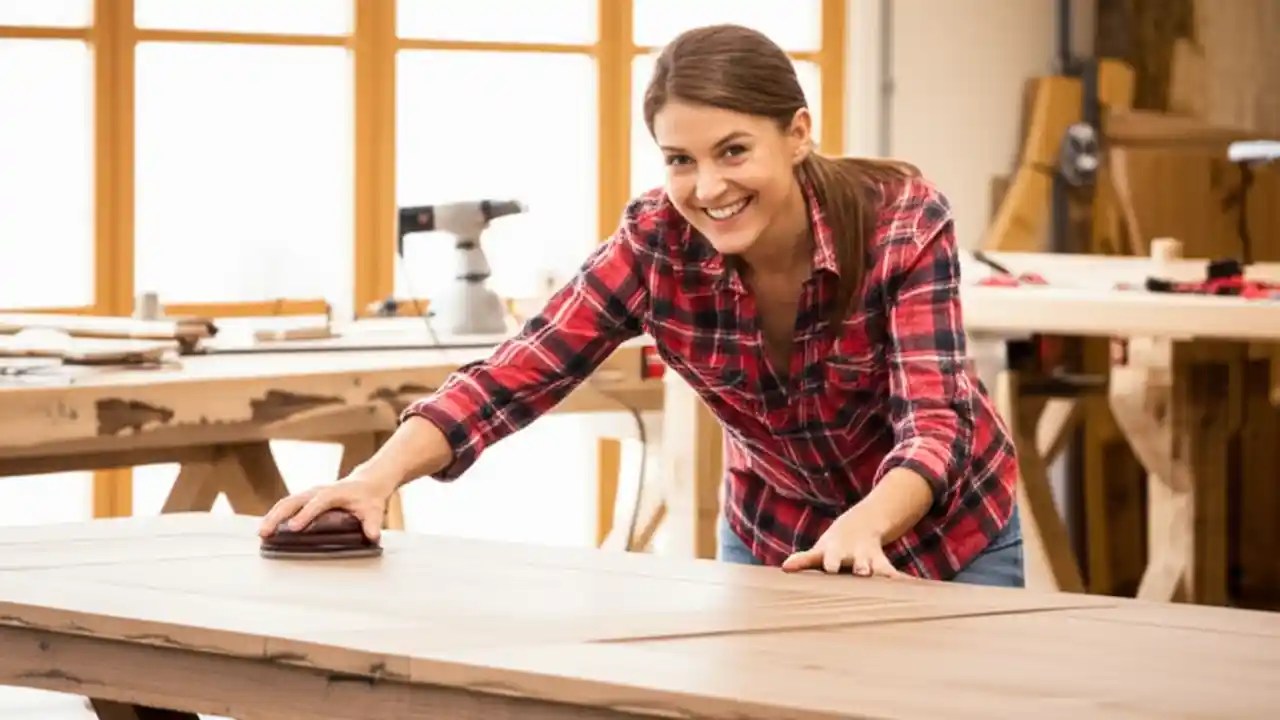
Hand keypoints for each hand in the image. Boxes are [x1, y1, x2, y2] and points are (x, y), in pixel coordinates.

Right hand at [257, 465, 395, 542]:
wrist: (366, 482)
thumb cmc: (369, 497)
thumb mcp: (375, 510)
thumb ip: (373, 523)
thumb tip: (373, 536)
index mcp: (334, 492)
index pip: (317, 503)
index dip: (305, 515)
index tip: (293, 528)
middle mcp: (318, 491)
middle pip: (293, 501)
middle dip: (278, 516)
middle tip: (265, 533)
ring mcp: (309, 494)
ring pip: (286, 502)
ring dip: (272, 516)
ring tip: (261, 533)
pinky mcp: (305, 498)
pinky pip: (287, 505)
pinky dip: (275, 515)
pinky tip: (267, 528)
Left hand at [780, 507, 907, 578]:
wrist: (860, 527)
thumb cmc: (832, 548)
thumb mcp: (818, 551)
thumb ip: (802, 559)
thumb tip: (784, 567)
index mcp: (834, 553)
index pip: (830, 558)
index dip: (831, 562)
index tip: (831, 568)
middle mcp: (854, 556)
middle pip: (858, 562)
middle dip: (861, 566)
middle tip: (863, 572)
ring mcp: (870, 559)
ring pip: (878, 567)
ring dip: (882, 574)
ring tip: (890, 582)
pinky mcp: (883, 565)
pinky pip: (892, 575)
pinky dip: (902, 583)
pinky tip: (913, 591)